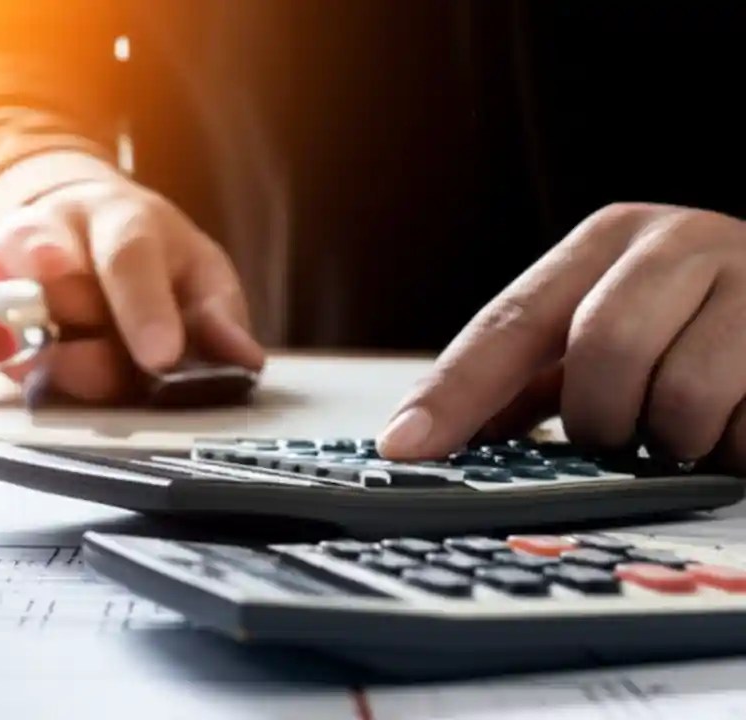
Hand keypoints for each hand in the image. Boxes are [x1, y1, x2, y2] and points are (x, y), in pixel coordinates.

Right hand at [0, 175, 264, 403]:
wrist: (76, 218)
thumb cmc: (145, 257)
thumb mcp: (196, 274)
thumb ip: (215, 315)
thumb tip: (240, 356)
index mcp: (122, 220)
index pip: (130, 255)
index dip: (143, 306)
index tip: (160, 355)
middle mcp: (55, 229)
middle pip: (49, 261)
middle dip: (62, 306)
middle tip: (75, 352)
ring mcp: (4, 256)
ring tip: (8, 366)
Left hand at [378, 203, 745, 470]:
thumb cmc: (703, 316)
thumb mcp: (612, 320)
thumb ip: (528, 372)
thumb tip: (432, 433)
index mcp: (612, 238)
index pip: (510, 322)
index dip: (454, 393)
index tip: (404, 448)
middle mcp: (682, 243)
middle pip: (602, 352)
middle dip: (600, 418)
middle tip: (619, 431)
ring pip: (681, 398)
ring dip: (674, 439)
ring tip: (690, 423)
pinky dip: (734, 447)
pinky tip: (739, 421)